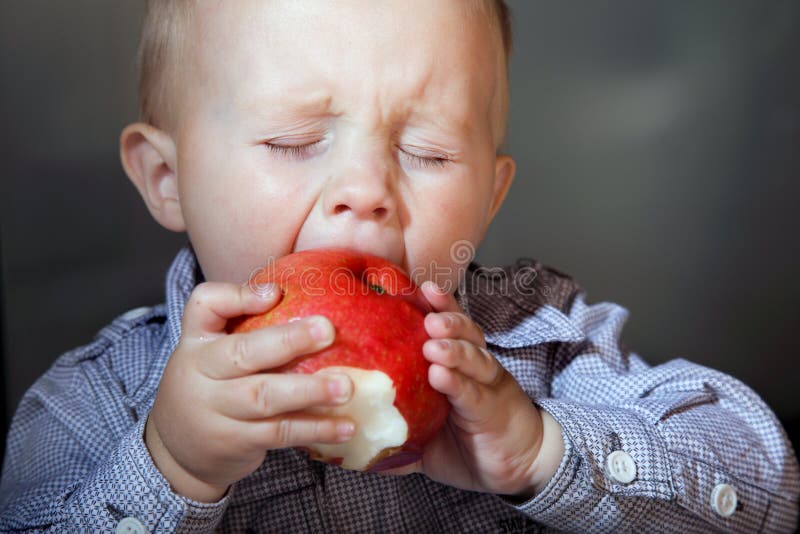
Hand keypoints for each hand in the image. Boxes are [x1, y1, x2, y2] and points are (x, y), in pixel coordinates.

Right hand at [145, 281, 354, 501]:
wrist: (178, 448)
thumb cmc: (211, 382)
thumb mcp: (211, 346)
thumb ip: (239, 315)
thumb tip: (280, 291)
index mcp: (198, 341)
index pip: (203, 306)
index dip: (237, 296)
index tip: (276, 293)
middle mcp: (202, 373)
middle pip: (242, 353)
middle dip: (288, 341)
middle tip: (328, 330)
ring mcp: (218, 411)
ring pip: (264, 398)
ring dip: (309, 392)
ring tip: (346, 387)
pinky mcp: (237, 442)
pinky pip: (280, 433)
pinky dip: (315, 429)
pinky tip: (346, 426)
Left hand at [384, 282, 563, 497]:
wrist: (521, 466)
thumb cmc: (468, 443)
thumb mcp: (426, 435)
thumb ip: (396, 433)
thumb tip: (355, 437)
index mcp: (461, 364)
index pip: (451, 327)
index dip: (440, 305)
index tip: (422, 288)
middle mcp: (477, 369)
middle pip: (467, 334)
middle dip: (448, 320)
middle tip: (428, 317)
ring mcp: (488, 388)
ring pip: (475, 358)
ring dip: (454, 349)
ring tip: (433, 345)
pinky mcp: (492, 411)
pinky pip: (474, 394)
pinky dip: (458, 384)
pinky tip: (442, 376)